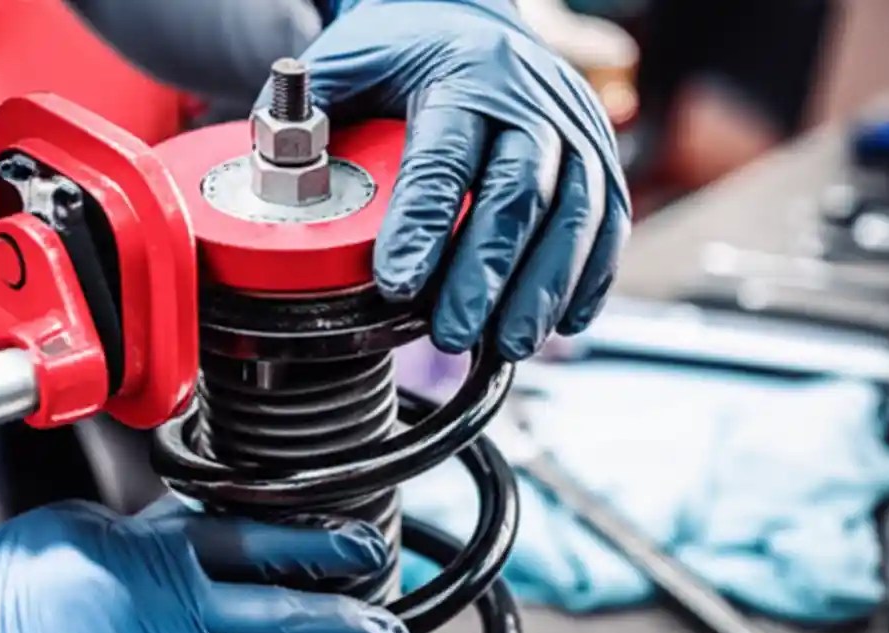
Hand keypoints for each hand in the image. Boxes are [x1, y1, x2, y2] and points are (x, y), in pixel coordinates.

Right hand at [0, 497, 407, 632]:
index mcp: (163, 559)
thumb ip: (164, 535)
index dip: (328, 548)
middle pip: (291, 623)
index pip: (270, 547)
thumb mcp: (96, 531)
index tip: (364, 550)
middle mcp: (176, 623)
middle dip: (353, 630)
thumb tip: (217, 535)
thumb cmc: (13, 585)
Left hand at [271, 0, 631, 359]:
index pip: (444, 159)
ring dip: (544, 288)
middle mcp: (532, 101)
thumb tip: (279, 173)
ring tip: (508, 344)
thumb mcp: (347, 62)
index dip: (421, 226)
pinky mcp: (600, 160)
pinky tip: (561, 324)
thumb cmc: (405, 49)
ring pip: (578, 215)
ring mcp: (576, 130)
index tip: (395, 283)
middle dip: (486, 273)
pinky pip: (610, 224)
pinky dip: (589, 278)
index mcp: (465, 75)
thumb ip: (307, 116)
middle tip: (451, 331)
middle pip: (519, 194)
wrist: (471, 16)